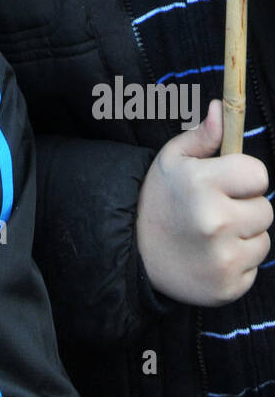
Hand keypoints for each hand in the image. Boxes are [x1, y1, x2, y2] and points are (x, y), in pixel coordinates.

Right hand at [137, 100, 271, 304]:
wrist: (134, 254)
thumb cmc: (158, 200)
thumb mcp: (172, 161)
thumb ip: (202, 136)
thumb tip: (220, 109)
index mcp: (202, 185)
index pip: (259, 174)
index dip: (245, 177)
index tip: (228, 183)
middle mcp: (215, 222)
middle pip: (265, 209)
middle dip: (245, 207)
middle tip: (215, 210)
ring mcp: (223, 258)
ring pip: (263, 239)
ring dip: (244, 236)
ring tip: (213, 234)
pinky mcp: (228, 287)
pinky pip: (254, 268)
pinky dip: (238, 262)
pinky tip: (212, 257)